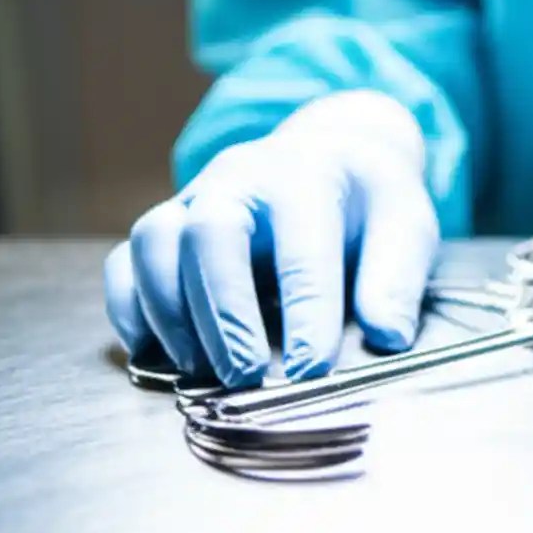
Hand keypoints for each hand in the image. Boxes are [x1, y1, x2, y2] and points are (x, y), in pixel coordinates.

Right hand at [104, 90, 438, 387]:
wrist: (334, 155)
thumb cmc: (370, 202)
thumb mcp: (406, 225)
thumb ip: (396, 279)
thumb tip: (388, 336)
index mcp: (307, 177)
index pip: (303, 246)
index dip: (305, 311)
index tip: (312, 370)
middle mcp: (241, 179)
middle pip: (211, 233)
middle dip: (224, 311)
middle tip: (246, 377)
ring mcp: (196, 198)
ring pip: (156, 241)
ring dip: (171, 312)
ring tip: (202, 371)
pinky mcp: (168, 225)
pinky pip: (126, 260)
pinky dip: (130, 308)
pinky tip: (155, 353)